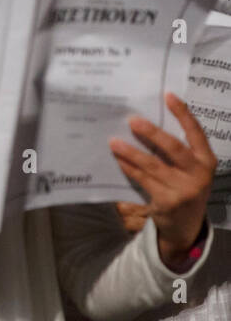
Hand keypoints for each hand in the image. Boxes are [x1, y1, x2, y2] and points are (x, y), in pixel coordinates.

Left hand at [109, 92, 214, 266]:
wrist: (185, 225)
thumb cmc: (183, 187)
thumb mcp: (188, 169)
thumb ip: (175, 151)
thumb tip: (144, 124)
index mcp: (206, 160)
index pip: (196, 132)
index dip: (183, 113)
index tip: (168, 95)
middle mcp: (199, 174)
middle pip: (174, 148)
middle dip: (152, 133)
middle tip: (132, 120)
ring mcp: (184, 189)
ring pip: (153, 165)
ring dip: (131, 152)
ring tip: (113, 141)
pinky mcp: (167, 202)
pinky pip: (143, 180)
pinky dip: (129, 168)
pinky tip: (117, 159)